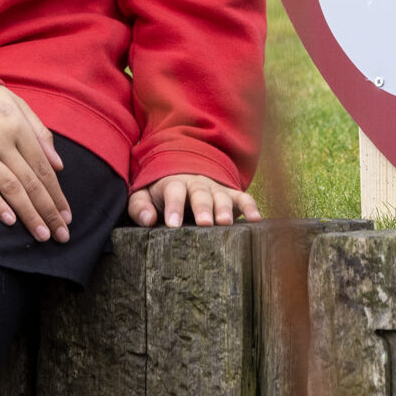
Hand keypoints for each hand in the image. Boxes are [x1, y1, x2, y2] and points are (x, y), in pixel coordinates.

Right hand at [0, 85, 71, 242]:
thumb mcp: (18, 106)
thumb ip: (40, 133)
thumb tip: (59, 165)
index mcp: (20, 128)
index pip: (44, 168)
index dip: (57, 194)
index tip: (68, 217)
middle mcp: (3, 141)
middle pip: (31, 182)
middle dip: (48, 210)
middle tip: (61, 235)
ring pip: (10, 187)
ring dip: (28, 213)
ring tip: (41, 234)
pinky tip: (10, 220)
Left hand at [128, 173, 261, 227]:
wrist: (181, 170)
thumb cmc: (160, 192)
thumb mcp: (144, 195)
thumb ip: (140, 207)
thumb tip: (148, 220)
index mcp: (174, 182)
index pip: (174, 191)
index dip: (174, 206)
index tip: (172, 224)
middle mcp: (197, 183)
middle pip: (201, 193)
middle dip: (203, 207)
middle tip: (204, 223)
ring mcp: (216, 188)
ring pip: (222, 195)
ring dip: (225, 208)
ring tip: (225, 223)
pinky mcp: (231, 194)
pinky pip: (243, 197)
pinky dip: (251, 206)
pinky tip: (256, 220)